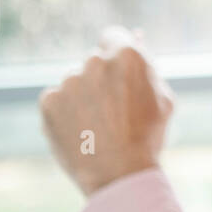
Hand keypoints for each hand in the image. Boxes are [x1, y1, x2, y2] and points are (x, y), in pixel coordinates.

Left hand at [39, 27, 173, 196]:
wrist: (120, 175)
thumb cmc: (147, 137)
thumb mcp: (162, 99)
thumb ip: (148, 68)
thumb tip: (137, 38)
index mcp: (127, 55)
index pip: (114, 36)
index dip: (117, 56)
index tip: (118, 73)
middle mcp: (95, 61)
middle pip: (94, 62)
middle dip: (101, 80)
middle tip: (112, 112)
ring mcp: (69, 80)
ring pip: (74, 83)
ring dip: (82, 98)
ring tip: (97, 129)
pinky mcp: (49, 101)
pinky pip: (56, 101)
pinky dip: (65, 114)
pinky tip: (81, 133)